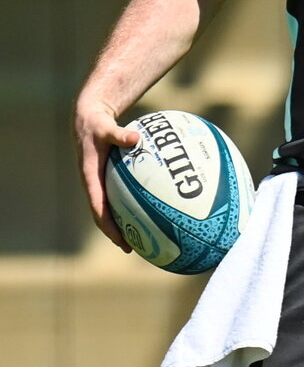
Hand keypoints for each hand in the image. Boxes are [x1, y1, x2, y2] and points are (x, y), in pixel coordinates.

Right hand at [73, 99, 139, 250]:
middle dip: (117, 233)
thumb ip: (119, 134)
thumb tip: (136, 138)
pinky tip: (152, 208)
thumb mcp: (106, 127)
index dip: (109, 226)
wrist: (87, 118)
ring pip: (112, 208)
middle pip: (105, 215)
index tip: (121, 240)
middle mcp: (95, 184)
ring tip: (144, 237)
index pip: (98, 208)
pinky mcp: (109, 178)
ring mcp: (101, 183)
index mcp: (90, 178)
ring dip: (124, 223)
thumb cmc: (97, 124)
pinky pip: (121, 194)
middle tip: (134, 248)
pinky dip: (132, 203)